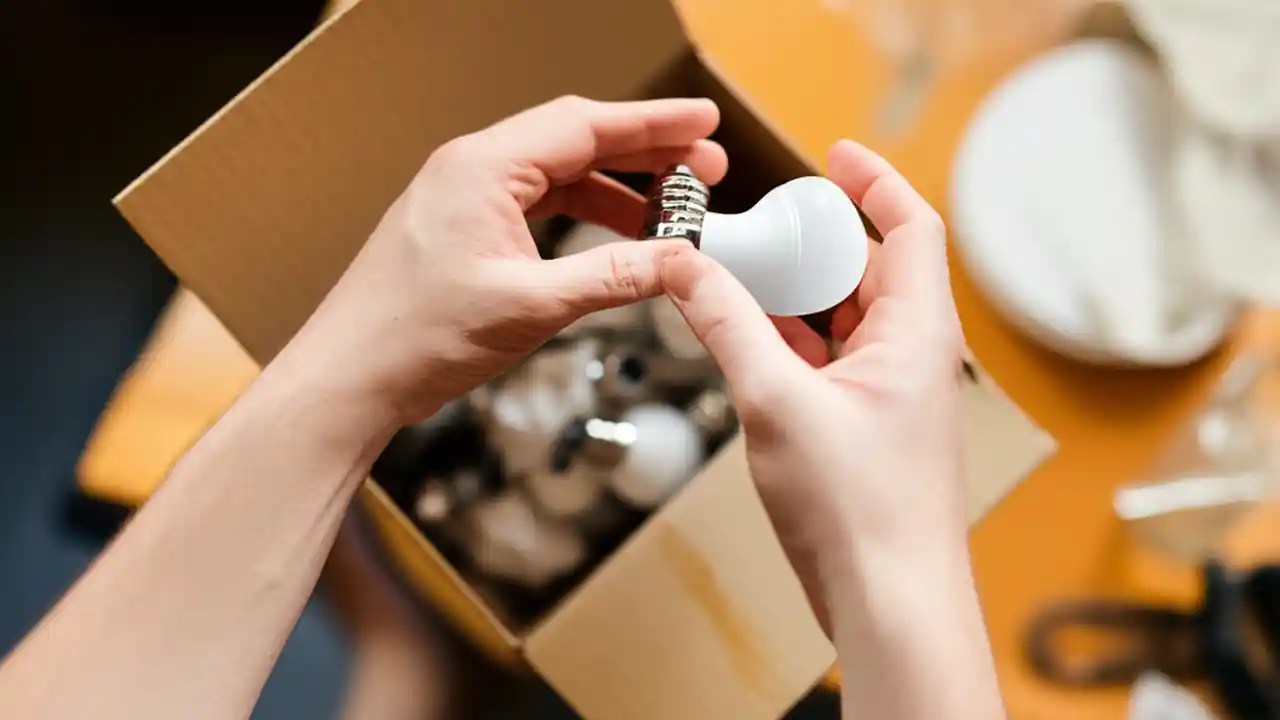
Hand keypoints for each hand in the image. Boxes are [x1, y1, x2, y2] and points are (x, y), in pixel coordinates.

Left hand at [287, 96, 726, 423]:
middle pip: (576, 142)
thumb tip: (679, 261)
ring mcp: (464, 198)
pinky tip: (618, 236)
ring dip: (618, 190)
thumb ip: (612, 277)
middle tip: (705, 170)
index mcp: (482, 168)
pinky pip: (537, 205)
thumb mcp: (531, 305)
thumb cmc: (414, 337)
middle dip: (646, 154)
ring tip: (672, 211)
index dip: (654, 124)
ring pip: (559, 175)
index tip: (704, 125)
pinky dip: (584, 216)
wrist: (350, 379)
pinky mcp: (462, 229)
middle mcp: (471, 170)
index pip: (585, 125)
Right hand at [659, 140, 965, 627]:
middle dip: (813, 244)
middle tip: (756, 230)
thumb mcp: (775, 402)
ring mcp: (895, 395)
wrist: (889, 604)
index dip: (874, 182)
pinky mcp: (872, 429)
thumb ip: (727, 325)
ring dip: (798, 298)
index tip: (832, 156)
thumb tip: (687, 268)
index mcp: (918, 334)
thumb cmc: (858, 513)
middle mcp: (916, 358)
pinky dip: (796, 344)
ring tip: (741, 283)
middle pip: (870, 270)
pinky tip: (751, 344)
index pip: (910, 227)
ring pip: (848, 320)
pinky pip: (835, 362)